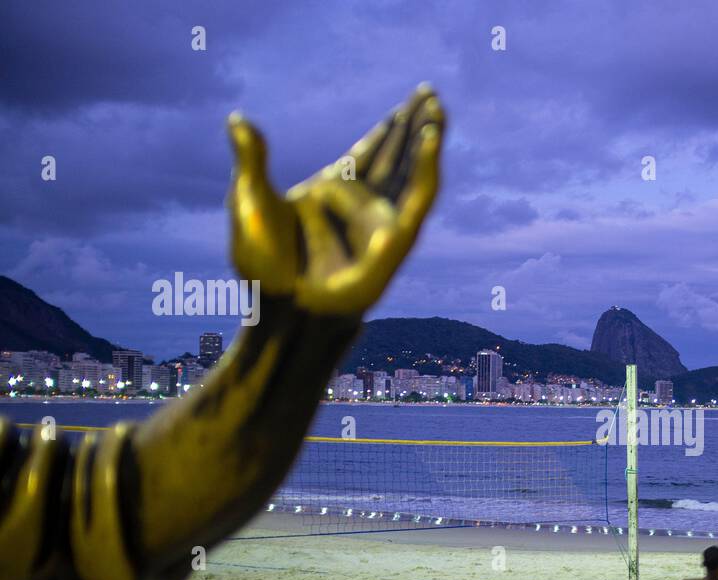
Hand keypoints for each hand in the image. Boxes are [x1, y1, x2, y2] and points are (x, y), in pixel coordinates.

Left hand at [227, 85, 444, 316]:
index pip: (369, 151)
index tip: (407, 103)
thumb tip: (238, 119)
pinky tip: (431, 139)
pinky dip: (427, 166)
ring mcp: (380, 218)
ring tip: (436, 106)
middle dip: (413, 124)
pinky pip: (418, 196)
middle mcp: (361, 203)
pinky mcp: (397, 237)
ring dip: (425, 137)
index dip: (389, 127)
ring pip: (412, 169)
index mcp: (332, 190)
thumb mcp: (251, 201)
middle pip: (396, 154)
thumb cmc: (264, 265)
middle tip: (430, 93)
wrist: (282, 305)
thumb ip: (251, 159)